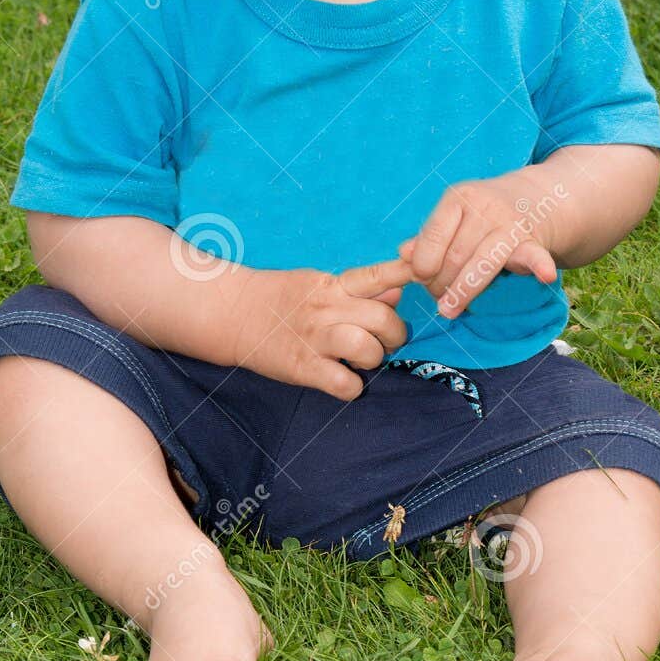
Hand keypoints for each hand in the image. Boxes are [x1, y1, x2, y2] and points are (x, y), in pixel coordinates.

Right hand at [225, 257, 413, 401]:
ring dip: (373, 359)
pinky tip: (343, 380)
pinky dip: (352, 387)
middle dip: (395, 335)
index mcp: (334, 286)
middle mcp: (327, 309)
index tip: (426, 273)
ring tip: (361, 360)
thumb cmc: (283, 298)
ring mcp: (315, 338)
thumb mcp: (320, 284)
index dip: (405, 273)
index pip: (376, 276)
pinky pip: (344, 384)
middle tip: (385, 341)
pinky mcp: (302, 367)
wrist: (233, 312)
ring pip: (367, 349)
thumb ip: (358, 290)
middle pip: (383, 319)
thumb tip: (396, 292)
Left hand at [398, 169, 559, 318]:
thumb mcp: (453, 217)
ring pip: (483, 263)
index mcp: (459, 198)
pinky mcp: (533, 240)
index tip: (420, 279)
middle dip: (441, 283)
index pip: (434, 236)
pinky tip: (544, 276)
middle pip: (456, 255)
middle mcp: (484, 206)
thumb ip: (429, 237)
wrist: (533, 198)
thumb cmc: (481, 214)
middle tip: (438, 299)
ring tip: (449, 311)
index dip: (423, 264)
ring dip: (463, 291)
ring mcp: (510, 223)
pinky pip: (535, 255)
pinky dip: (539, 266)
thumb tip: (404, 254)